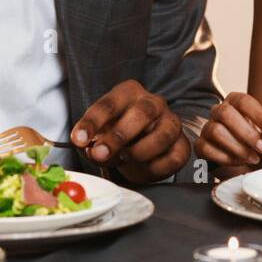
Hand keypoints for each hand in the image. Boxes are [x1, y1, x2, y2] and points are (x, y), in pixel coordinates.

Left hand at [70, 80, 188, 182]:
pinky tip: (143, 166)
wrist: (143, 148)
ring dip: (138, 152)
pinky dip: (153, 168)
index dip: (93, 121)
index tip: (79, 139)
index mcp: (129, 93)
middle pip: (142, 113)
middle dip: (118, 136)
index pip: (110, 103)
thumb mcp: (100, 134)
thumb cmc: (118, 136)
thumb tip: (91, 150)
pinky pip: (171, 158)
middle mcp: (154, 103)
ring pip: (161, 136)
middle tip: (100, 154)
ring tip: (125, 159)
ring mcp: (171, 123)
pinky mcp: (182, 145)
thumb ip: (92, 142)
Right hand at [195, 91, 261, 178]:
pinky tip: (239, 162)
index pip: (243, 101)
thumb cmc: (259, 144)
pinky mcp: (200, 145)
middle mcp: (219, 111)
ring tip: (254, 158)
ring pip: (216, 131)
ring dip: (238, 147)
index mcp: (236, 102)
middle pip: (226, 113)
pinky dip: (225, 158)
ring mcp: (207, 127)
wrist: (247, 164)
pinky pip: (207, 149)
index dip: (258, 114)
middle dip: (247, 133)